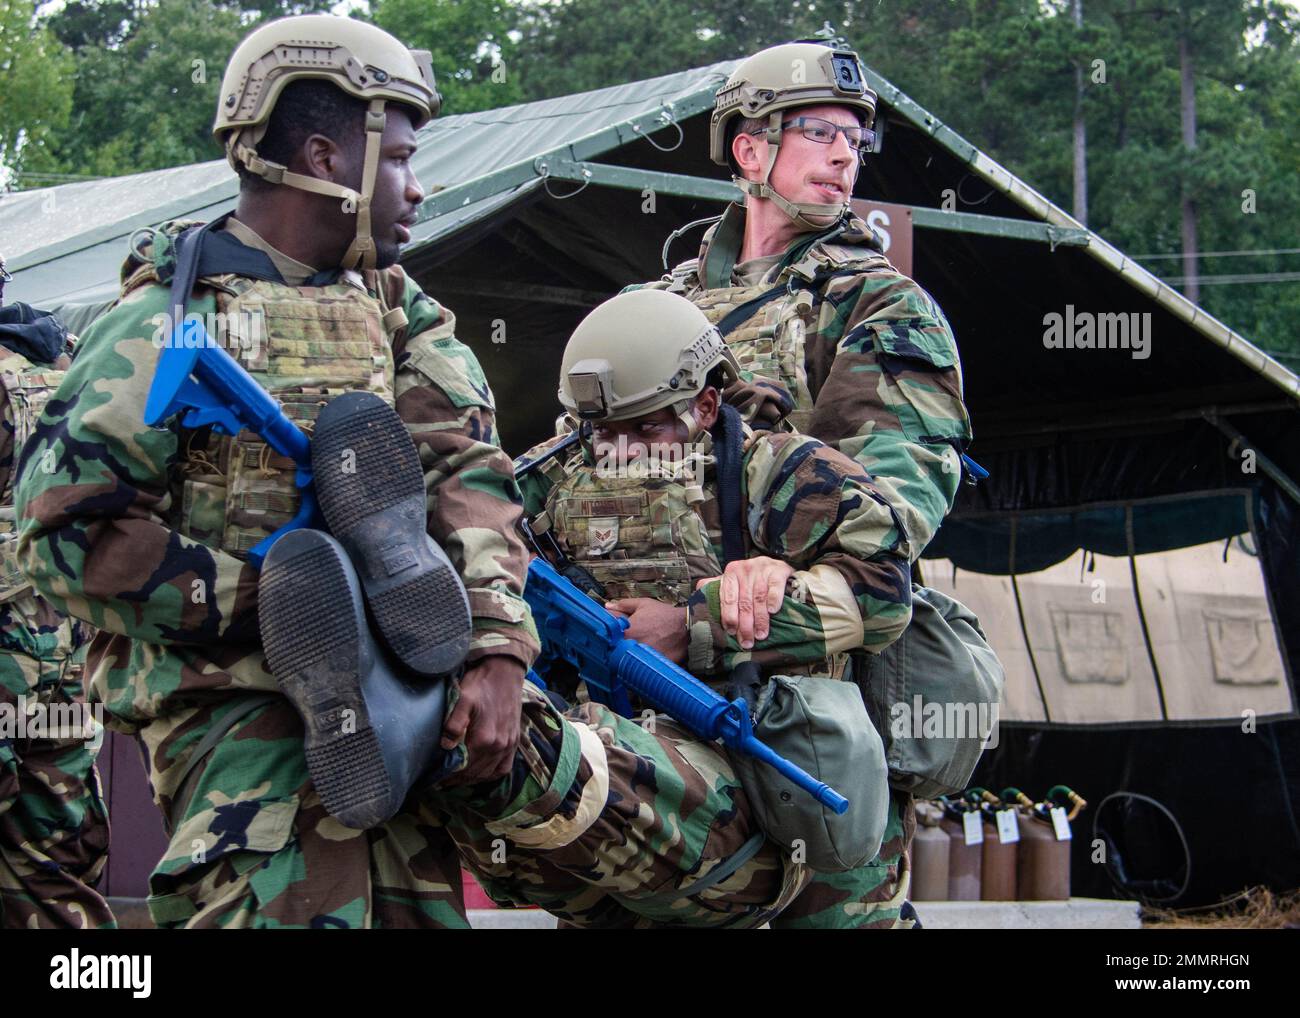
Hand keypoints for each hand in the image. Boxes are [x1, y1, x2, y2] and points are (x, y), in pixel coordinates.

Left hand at [439, 655, 523, 785]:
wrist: (505, 672)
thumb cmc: (481, 684)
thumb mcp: (462, 699)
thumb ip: (454, 723)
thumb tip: (445, 746)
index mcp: (484, 738)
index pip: (463, 767)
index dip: (449, 776)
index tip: (437, 779)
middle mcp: (498, 746)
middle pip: (474, 773)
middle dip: (457, 779)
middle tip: (443, 781)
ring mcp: (508, 745)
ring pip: (488, 773)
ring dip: (472, 779)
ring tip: (458, 778)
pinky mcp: (514, 741)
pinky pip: (504, 768)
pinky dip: (492, 774)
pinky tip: (481, 773)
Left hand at [606, 598, 687, 663]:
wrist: (688, 629)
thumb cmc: (666, 616)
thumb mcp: (644, 604)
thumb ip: (624, 605)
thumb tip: (608, 606)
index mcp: (625, 631)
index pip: (605, 634)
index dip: (607, 633)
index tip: (610, 632)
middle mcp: (630, 647)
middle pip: (612, 650)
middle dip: (614, 646)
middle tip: (623, 642)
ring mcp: (639, 659)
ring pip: (623, 662)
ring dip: (624, 657)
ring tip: (636, 651)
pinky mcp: (649, 668)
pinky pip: (637, 671)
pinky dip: (637, 667)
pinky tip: (643, 660)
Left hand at [696, 556, 792, 649]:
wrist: (775, 564)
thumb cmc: (750, 578)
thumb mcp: (732, 581)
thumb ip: (716, 589)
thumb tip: (696, 602)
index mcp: (730, 574)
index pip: (728, 599)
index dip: (729, 617)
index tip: (732, 633)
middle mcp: (744, 570)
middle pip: (744, 602)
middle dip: (745, 625)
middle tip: (747, 642)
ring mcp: (762, 569)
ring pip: (759, 598)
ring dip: (760, 619)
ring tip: (760, 635)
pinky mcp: (778, 570)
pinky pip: (775, 587)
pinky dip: (774, 599)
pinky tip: (773, 611)